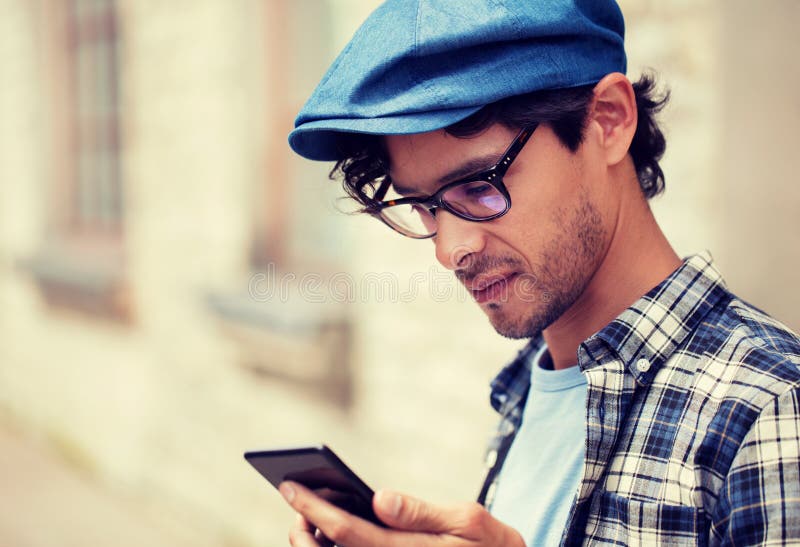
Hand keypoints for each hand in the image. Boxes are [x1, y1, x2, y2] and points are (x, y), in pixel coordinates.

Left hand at [280, 481, 524, 546]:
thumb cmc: (490, 546)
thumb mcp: (469, 522)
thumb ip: (422, 512)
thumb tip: (380, 500)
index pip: (349, 533)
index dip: (315, 510)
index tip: (290, 487)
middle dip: (303, 531)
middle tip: (292, 498)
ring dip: (313, 545)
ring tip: (306, 517)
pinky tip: (332, 532)